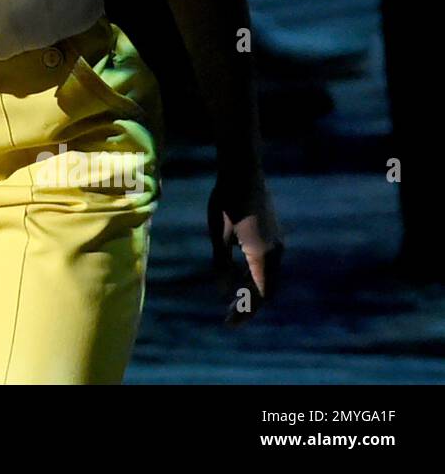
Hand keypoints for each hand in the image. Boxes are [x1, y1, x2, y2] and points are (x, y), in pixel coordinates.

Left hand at [207, 170, 283, 325]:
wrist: (244, 172)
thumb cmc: (226, 202)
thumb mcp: (218, 235)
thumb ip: (222, 265)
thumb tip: (224, 291)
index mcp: (263, 255)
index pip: (258, 294)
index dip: (245, 312)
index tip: (231, 324)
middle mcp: (276, 252)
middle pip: (267, 290)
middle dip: (249, 306)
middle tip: (230, 318)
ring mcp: (278, 243)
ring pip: (269, 278)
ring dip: (253, 292)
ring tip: (233, 302)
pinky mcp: (274, 235)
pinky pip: (268, 265)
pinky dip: (256, 277)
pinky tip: (239, 278)